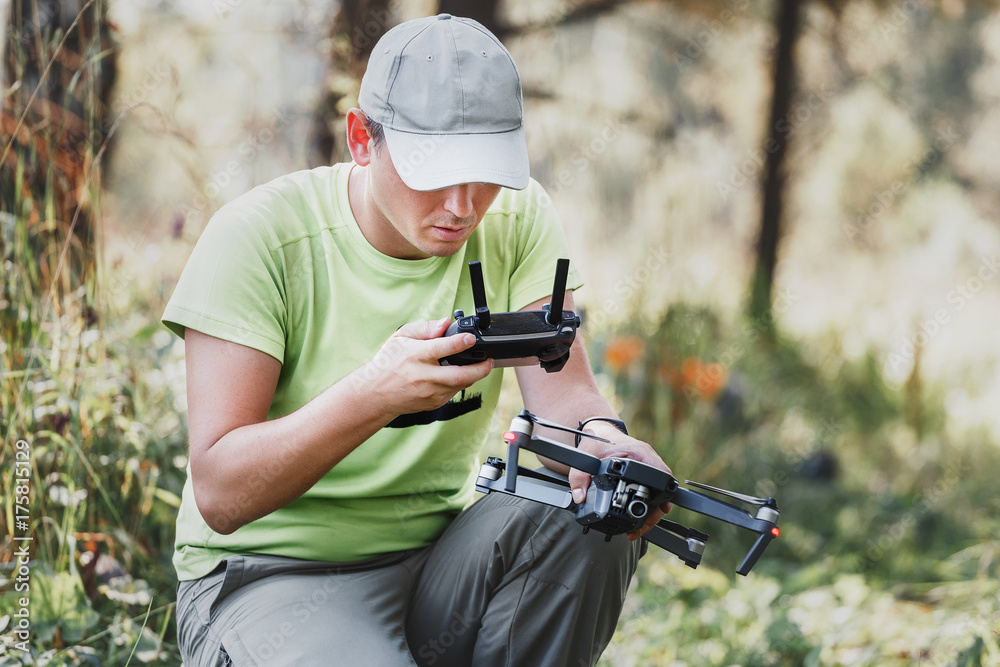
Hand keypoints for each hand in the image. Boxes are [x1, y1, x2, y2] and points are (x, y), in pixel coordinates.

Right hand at [363, 316, 492, 416]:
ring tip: (479, 365)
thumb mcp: (401, 337)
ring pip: (461, 385)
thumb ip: (425, 328)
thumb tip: (445, 323)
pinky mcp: (434, 403)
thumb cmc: (388, 363)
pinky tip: (459, 374)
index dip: (460, 342)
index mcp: (416, 356)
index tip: (471, 338)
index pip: (442, 348)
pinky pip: (454, 392)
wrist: (376, 394)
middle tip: (490, 360)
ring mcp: (430, 393)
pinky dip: (460, 382)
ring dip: (473, 375)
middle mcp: (425, 376)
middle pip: (459, 374)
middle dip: (480, 368)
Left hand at [567, 426, 672, 541]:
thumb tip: (580, 496)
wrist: (598, 432)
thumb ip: (580, 476)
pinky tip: (639, 516)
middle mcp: (647, 459)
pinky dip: (647, 503)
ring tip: (639, 527)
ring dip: (651, 510)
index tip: (660, 508)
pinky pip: (651, 490)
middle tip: (642, 525)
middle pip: (662, 487)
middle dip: (655, 510)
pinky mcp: (642, 472)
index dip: (664, 492)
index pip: (661, 472)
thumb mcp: (586, 455)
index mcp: (639, 452)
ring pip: (657, 491)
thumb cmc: (598, 440)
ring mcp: (646, 466)